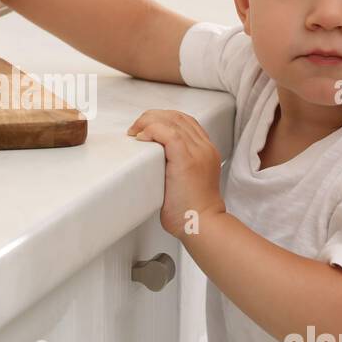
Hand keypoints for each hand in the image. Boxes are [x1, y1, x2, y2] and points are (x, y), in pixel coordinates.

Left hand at [127, 109, 225, 238]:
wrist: (200, 224)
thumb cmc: (190, 210)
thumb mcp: (187, 180)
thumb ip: (177, 165)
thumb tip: (153, 160)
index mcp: (206, 151)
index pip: (185, 121)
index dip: (163, 119)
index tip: (146, 128)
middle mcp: (205, 148)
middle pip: (177, 116)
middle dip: (152, 117)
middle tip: (135, 129)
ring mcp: (198, 152)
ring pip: (172, 120)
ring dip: (148, 121)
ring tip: (135, 132)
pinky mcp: (187, 160)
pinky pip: (169, 133)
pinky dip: (152, 130)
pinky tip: (142, 138)